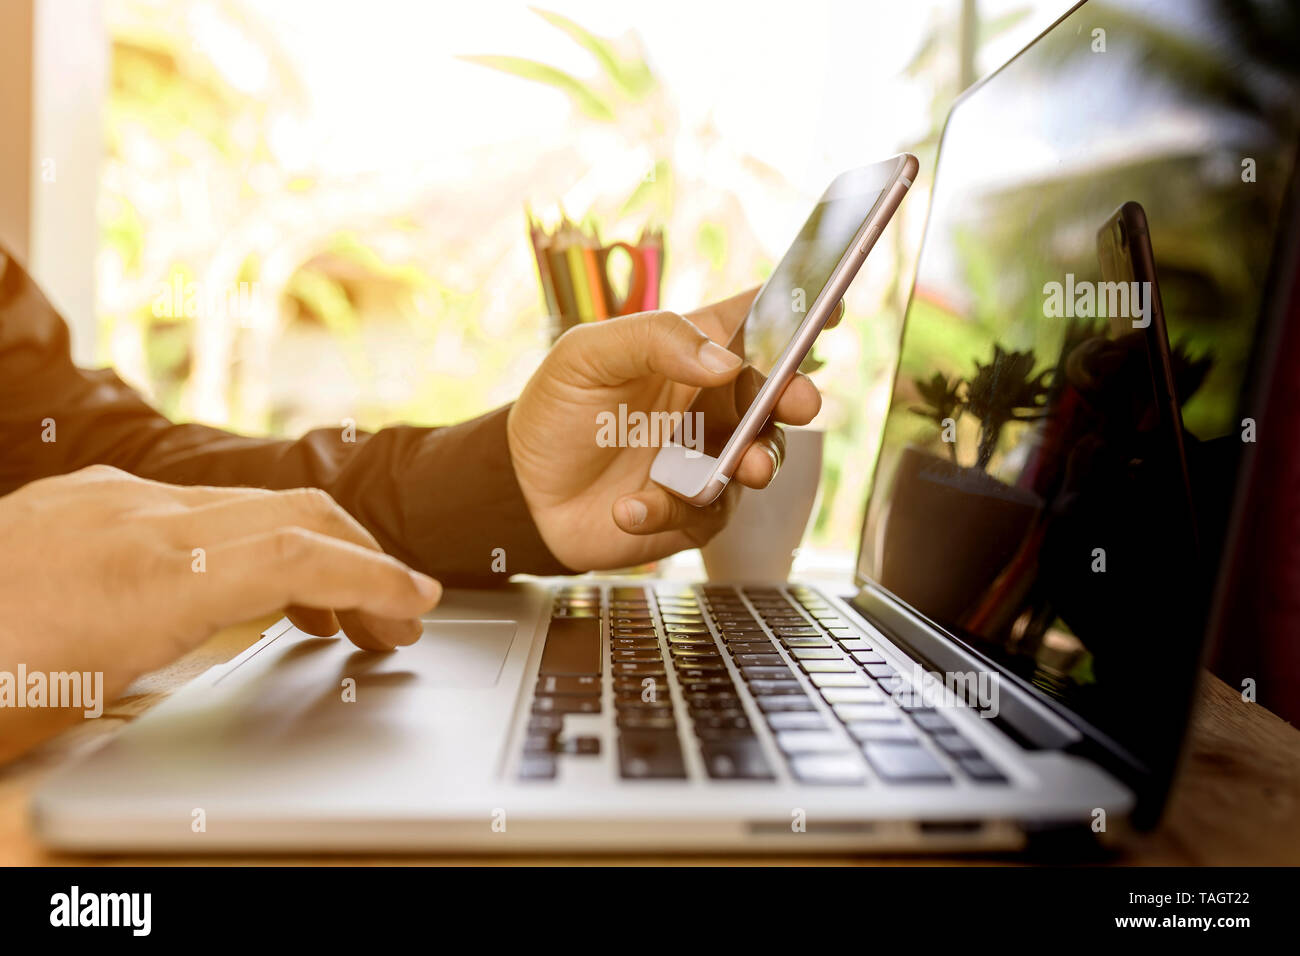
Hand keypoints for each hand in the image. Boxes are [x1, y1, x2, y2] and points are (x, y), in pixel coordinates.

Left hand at [0, 466, 440, 761]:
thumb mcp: (91, 708)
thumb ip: (195, 654)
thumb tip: (269, 641)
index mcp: (146, 577)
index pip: (298, 555)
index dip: (375, 579)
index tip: (417, 606)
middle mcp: (134, 518)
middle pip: (288, 513)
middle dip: (359, 562)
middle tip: (392, 621)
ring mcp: (102, 500)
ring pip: (243, 505)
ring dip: (305, 551)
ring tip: (329, 614)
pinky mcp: (77, 499)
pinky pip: (190, 507)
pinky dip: (243, 541)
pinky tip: (239, 582)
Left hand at [507, 291, 831, 569]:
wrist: (525, 490)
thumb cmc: (557, 410)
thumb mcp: (587, 356)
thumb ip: (654, 340)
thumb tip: (724, 361)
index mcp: (691, 352)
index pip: (753, 323)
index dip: (797, 312)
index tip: (828, 308)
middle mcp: (711, 403)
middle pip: (773, 395)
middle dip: (795, 397)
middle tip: (799, 403)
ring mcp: (708, 458)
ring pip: (758, 458)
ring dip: (755, 461)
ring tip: (743, 468)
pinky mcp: (695, 511)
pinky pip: (705, 512)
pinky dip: (668, 510)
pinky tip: (627, 507)